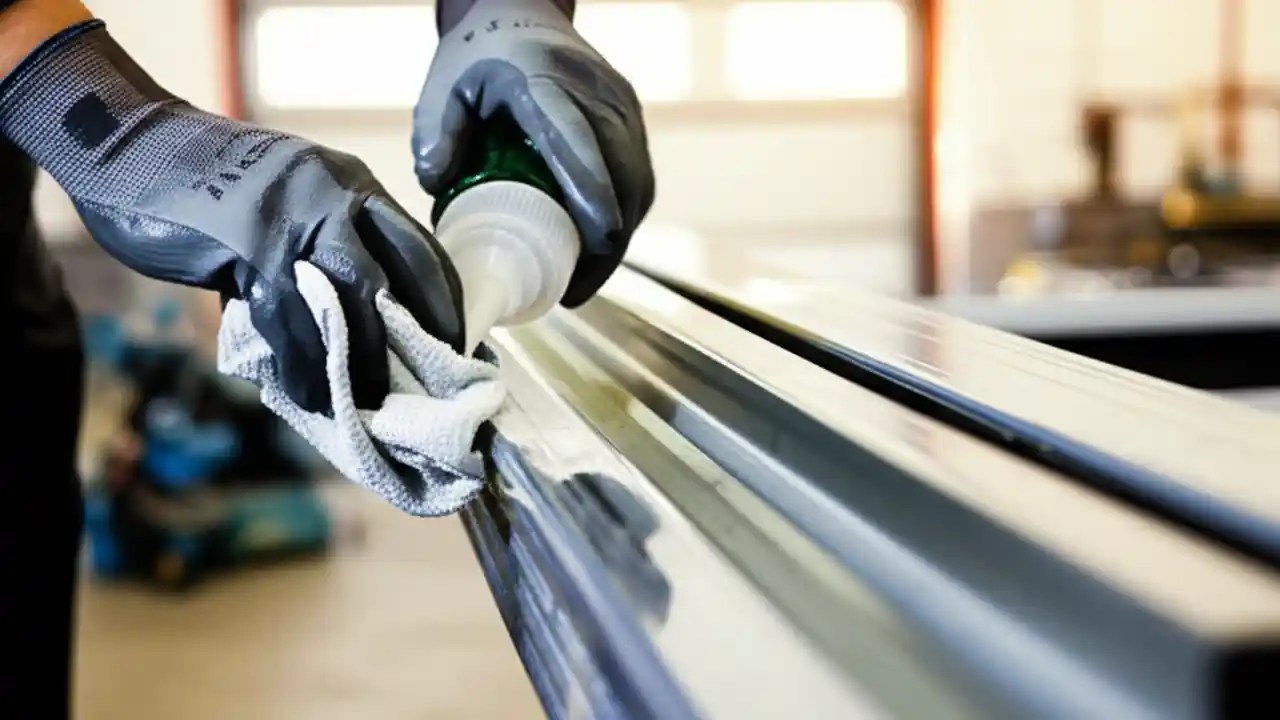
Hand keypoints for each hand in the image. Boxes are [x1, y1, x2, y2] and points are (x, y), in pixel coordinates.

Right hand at [0, 21, 462, 411]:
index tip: (455, 344)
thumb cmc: (204, 179)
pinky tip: (312, 394)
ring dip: (364, 363)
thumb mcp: (285, 196)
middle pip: (399, 279)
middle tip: (431, 386)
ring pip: (350, 306)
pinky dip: (305, 365)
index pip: (418, 247)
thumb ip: (320, 242)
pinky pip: (291, 322)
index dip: (442, 301)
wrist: (125, 141)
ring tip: (374, 404)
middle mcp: (334, 195)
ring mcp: (293, 221)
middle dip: (419, 338)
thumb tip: (351, 313)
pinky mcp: (248, 247)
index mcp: (350, 183)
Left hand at [413, 0, 654, 305]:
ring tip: (585, 280)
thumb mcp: (444, 86)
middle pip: (621, 174)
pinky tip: (599, 249)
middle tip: (577, 290)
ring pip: (638, 181)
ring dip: (619, 236)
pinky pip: (639, 176)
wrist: (523, 11)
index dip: (592, 188)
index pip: (577, 139)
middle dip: (609, 239)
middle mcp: (595, 91)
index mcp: (544, 80)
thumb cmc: (479, 58)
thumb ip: (435, 130)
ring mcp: (621, 104)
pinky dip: (624, 216)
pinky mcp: (632, 118)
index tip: (599, 238)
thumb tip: (435, 183)